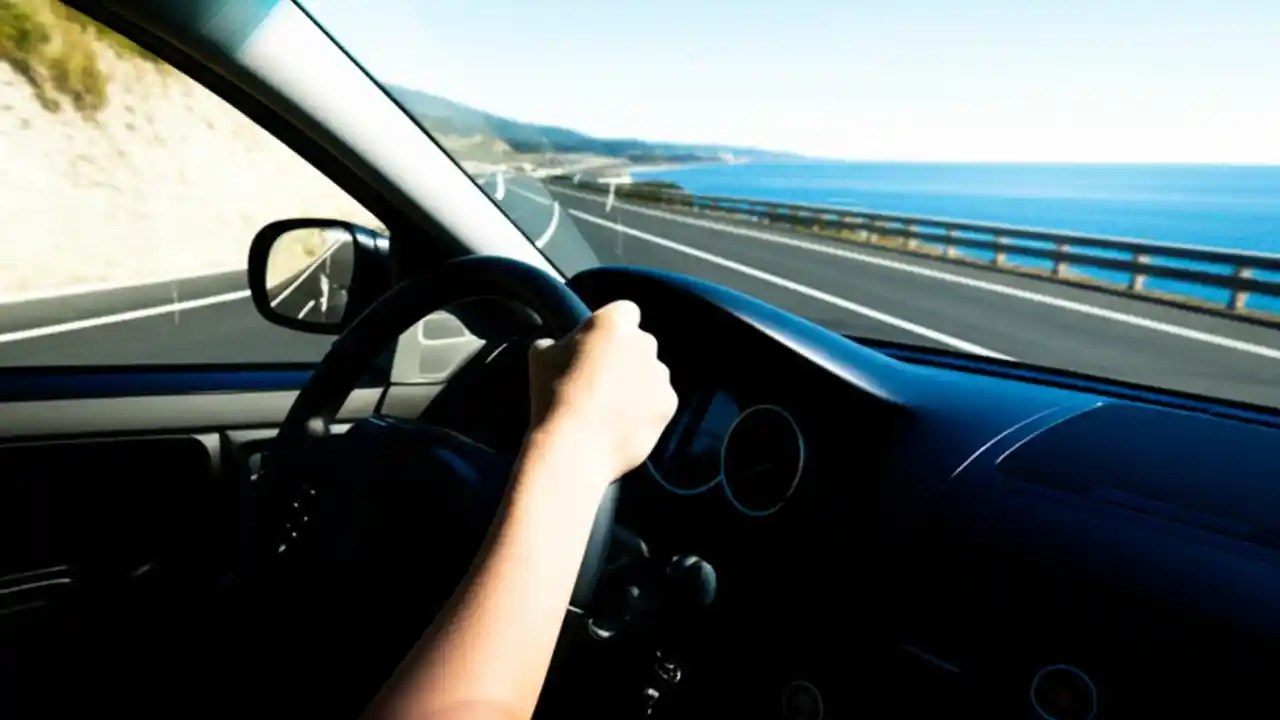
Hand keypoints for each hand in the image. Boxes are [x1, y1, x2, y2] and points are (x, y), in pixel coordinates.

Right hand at [527, 300, 677, 486]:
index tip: (597, 346)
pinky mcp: (669, 403)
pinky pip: (659, 400)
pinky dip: (646, 409)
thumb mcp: (540, 356)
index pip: (624, 311)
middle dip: (626, 356)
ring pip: (652, 372)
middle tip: (601, 381)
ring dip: (638, 382)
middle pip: (640, 343)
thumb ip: (557, 342)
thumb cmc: (551, 395)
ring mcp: (660, 374)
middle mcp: (644, 342)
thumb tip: (560, 346)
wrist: (573, 447)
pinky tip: (622, 424)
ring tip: (611, 408)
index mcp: (613, 322)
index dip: (611, 328)